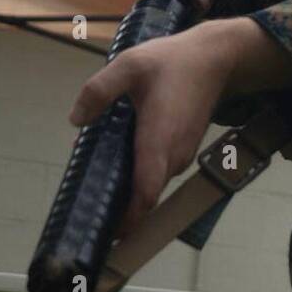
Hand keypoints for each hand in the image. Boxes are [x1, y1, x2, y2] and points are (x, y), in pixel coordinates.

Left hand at [68, 18, 291, 238]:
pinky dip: (140, 175)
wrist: (215, 59)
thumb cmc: (172, 62)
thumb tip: (75, 121)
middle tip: (87, 210)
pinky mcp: (185, 149)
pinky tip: (117, 162)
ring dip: (129, 190)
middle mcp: (173, 155)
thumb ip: (99, 90)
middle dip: (120, 208)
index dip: (128, 220)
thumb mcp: (129, 64)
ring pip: (152, 184)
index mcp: (158, 140)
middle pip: (146, 196)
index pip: (146, 194)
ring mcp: (182, 154)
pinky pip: (159, 171)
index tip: (106, 233)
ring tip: (96, 186)